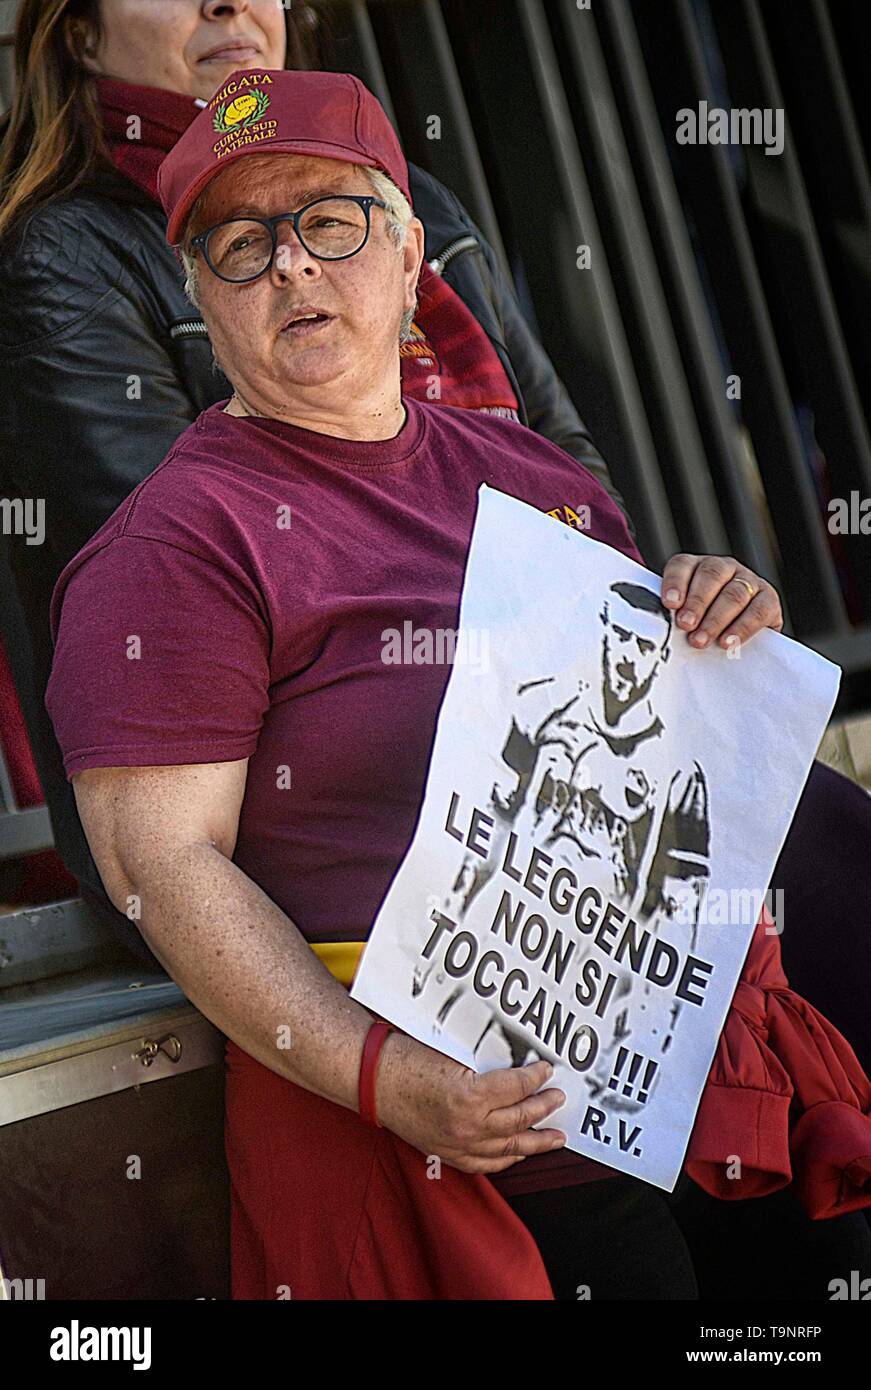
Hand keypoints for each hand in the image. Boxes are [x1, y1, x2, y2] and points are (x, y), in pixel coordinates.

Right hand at [375, 1031, 566, 1174]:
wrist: (373, 1080)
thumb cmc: (407, 1059)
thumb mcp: (453, 1054)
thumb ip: (484, 1066)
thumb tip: (515, 1068)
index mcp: (470, 1095)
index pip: (516, 1087)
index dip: (535, 1077)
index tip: (546, 1069)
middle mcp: (468, 1125)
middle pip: (519, 1119)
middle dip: (543, 1107)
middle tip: (558, 1098)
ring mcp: (458, 1144)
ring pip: (509, 1147)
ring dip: (536, 1140)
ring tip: (556, 1136)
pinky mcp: (448, 1153)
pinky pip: (487, 1163)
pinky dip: (507, 1157)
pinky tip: (519, 1152)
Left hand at [661, 554, 783, 651]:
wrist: (740, 639)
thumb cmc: (703, 626)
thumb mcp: (686, 617)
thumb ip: (673, 616)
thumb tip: (653, 630)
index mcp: (697, 567)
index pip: (682, 565)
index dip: (675, 582)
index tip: (669, 604)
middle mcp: (724, 568)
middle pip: (711, 575)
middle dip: (696, 602)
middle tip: (685, 625)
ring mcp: (748, 581)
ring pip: (734, 593)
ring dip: (716, 619)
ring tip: (700, 641)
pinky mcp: (769, 599)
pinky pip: (758, 610)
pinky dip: (742, 628)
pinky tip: (727, 643)